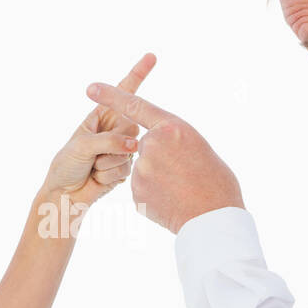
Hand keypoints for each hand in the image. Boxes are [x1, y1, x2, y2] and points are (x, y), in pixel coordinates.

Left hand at [43, 53, 155, 207]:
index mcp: (101, 117)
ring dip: (108, 163)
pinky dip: (110, 175)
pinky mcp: (124, 168)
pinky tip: (98, 178)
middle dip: (113, 144)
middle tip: (94, 155)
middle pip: (131, 128)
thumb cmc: (66, 165)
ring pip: (130, 151)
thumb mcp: (82, 146)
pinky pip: (127, 168)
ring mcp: (120, 150)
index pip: (122, 93)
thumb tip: (134, 147)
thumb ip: (109, 141)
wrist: (65, 196)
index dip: (137, 74)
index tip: (151, 56)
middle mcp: (113, 131)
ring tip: (93, 168)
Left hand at [82, 81, 243, 233]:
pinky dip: (153, 196)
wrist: (213, 220)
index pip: (136, 106)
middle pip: (144, 146)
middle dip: (158, 158)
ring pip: (141, 169)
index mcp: (171, 128)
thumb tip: (159, 145)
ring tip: (179, 190)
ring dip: (156, 179)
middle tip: (182, 173)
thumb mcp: (199, 147)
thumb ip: (173, 140)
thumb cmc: (215, 183)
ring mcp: (142, 169)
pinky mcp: (136, 192)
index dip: (112, 96)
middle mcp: (152, 145)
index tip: (92, 88)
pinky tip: (170, 202)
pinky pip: (141, 189)